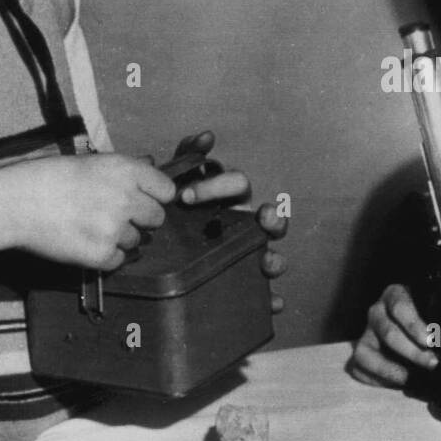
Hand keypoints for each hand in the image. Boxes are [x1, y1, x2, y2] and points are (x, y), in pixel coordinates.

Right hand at [0, 153, 175, 270]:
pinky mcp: (101, 254)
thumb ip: (124, 172)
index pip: (167, 190)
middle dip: (141, 219)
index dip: (156, 196)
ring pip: (137, 241)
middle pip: (157, 218)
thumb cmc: (49, 177)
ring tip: (91, 228)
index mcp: (126, 171)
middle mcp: (127, 199)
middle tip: (116, 217)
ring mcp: (115, 228)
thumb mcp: (92, 163)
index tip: (143, 199)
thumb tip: (150, 174)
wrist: (15, 203)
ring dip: (120, 238)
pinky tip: (85, 243)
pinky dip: (105, 257)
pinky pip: (118, 260)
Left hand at [171, 129, 288, 312]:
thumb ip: (187, 157)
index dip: (218, 186)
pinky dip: (272, 299)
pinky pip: (264, 293)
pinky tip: (272, 304)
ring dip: (276, 257)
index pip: (236, 184)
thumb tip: (206, 136)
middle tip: (260, 217)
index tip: (187, 196)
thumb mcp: (179, 185)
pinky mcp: (245, 282)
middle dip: (272, 217)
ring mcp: (250, 253)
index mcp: (229, 200)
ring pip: (273, 254)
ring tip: (267, 261)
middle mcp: (246, 225)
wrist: (164, 254)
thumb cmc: (180, 215)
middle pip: (270, 218)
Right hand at [348, 284, 439, 387]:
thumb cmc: (428, 319)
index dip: (414, 325)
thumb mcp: (435, 312)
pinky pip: (360, 368)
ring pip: (366, 352)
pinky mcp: (361, 354)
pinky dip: (378, 379)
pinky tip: (400, 382)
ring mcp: (366, 334)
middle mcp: (377, 312)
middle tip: (432, 363)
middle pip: (387, 332)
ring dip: (392, 370)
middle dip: (412, 352)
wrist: (414, 330)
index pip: (399, 305)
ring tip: (413, 379)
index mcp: (396, 295)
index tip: (430, 340)